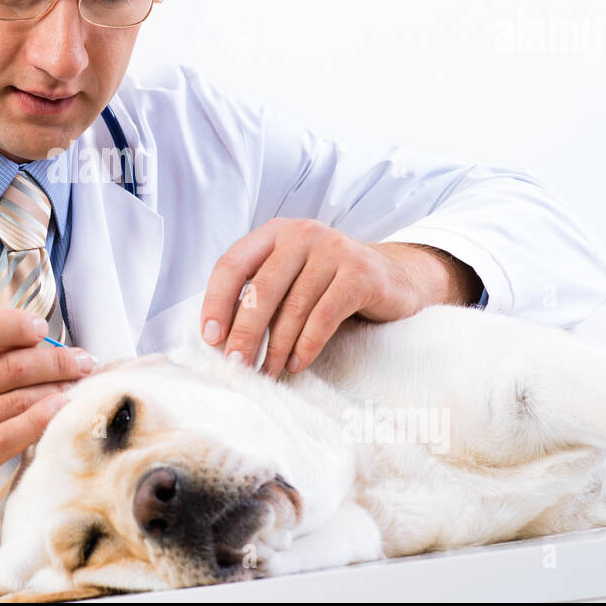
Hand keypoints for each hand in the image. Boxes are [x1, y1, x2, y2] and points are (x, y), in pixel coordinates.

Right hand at [0, 308, 95, 558]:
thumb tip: (28, 340)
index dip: (13, 324)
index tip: (40, 327)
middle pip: (9, 366)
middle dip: (54, 359)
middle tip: (80, 360)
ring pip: (18, 399)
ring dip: (56, 388)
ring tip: (77, 384)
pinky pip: (14, 434)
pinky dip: (42, 418)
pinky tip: (61, 409)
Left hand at [200, 219, 475, 377]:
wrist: (394, 277)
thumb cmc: (327, 284)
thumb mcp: (290, 276)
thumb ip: (260, 292)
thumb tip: (220, 337)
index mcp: (275, 232)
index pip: (232, 264)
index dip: (216, 302)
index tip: (210, 338)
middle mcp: (302, 234)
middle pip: (262, 289)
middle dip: (245, 332)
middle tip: (235, 365)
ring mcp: (334, 249)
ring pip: (294, 307)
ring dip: (276, 347)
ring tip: (267, 373)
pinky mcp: (361, 273)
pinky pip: (324, 316)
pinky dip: (307, 346)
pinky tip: (295, 364)